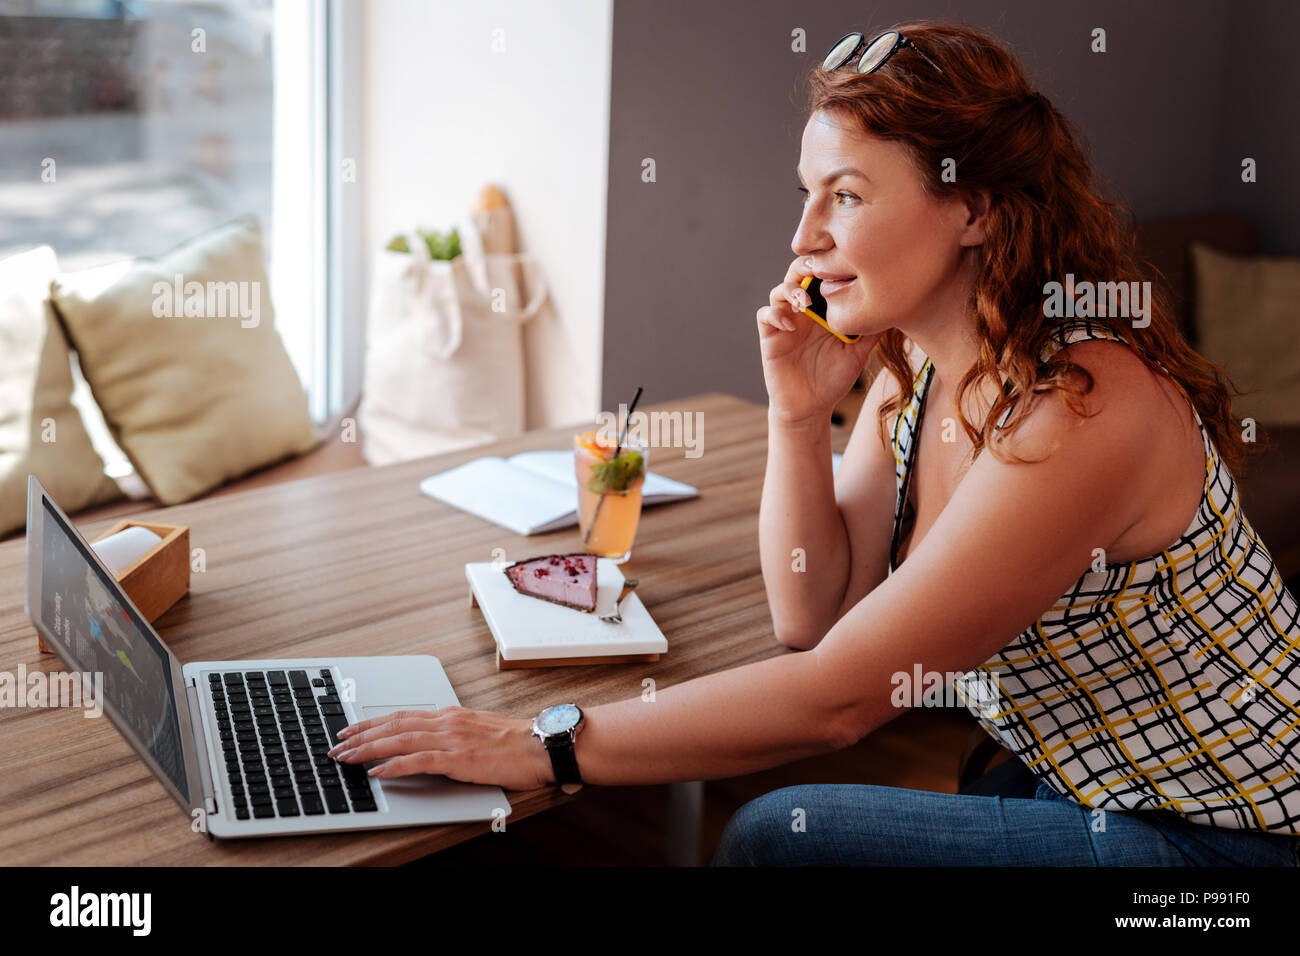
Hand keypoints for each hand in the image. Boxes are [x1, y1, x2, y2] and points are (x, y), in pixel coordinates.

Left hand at [329, 706, 555, 791]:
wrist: (542, 744)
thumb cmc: (517, 742)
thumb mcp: (480, 730)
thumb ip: (455, 733)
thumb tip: (433, 742)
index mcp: (451, 715)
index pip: (403, 715)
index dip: (373, 722)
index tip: (351, 729)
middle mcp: (447, 722)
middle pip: (394, 725)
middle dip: (361, 735)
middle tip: (337, 744)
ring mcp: (452, 739)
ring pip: (400, 740)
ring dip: (368, 749)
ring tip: (347, 758)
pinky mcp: (459, 758)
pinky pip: (419, 760)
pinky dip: (394, 765)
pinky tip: (378, 771)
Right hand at [757, 256, 881, 426]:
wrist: (811, 407)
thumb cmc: (834, 378)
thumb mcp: (859, 352)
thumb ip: (870, 329)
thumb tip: (894, 306)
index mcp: (824, 308)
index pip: (823, 274)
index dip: (828, 262)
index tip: (841, 261)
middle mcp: (804, 310)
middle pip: (798, 273)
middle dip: (806, 267)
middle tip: (818, 270)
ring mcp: (786, 321)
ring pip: (780, 290)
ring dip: (791, 290)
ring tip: (805, 302)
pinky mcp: (771, 336)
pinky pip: (766, 315)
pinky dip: (775, 314)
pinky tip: (790, 325)